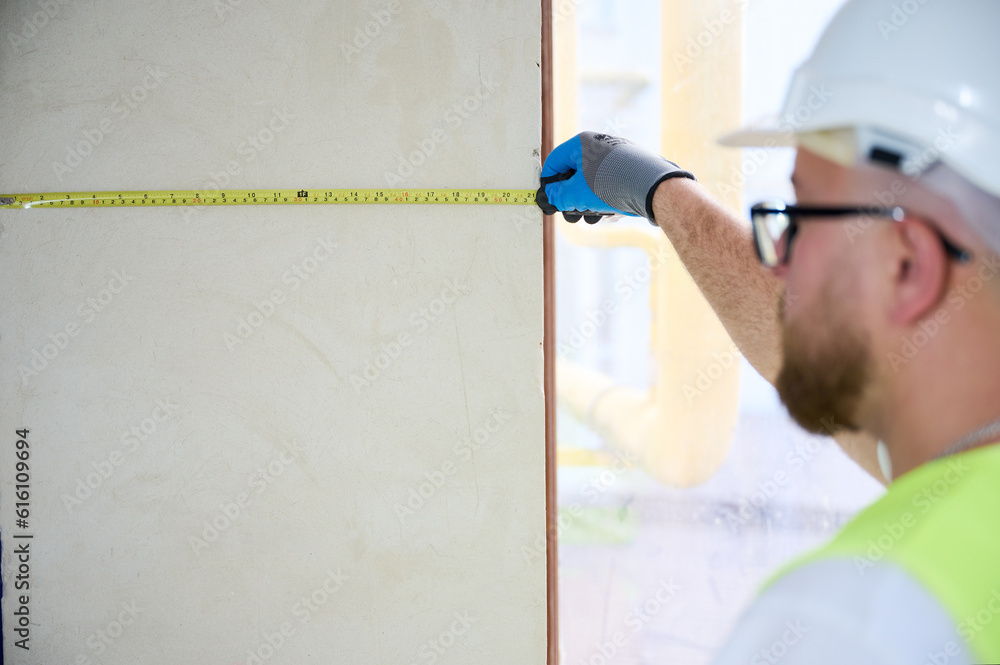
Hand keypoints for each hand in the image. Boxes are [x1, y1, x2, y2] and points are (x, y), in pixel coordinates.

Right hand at [535, 131, 694, 223]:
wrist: (652, 186)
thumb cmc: (611, 183)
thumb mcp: (575, 194)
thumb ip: (558, 196)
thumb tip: (550, 197)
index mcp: (582, 142)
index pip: (555, 161)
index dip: (548, 183)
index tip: (547, 199)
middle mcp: (599, 145)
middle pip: (573, 172)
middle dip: (569, 196)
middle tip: (569, 212)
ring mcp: (616, 156)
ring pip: (591, 181)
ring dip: (586, 201)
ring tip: (590, 215)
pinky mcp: (630, 169)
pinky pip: (607, 183)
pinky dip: (602, 197)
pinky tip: (607, 211)